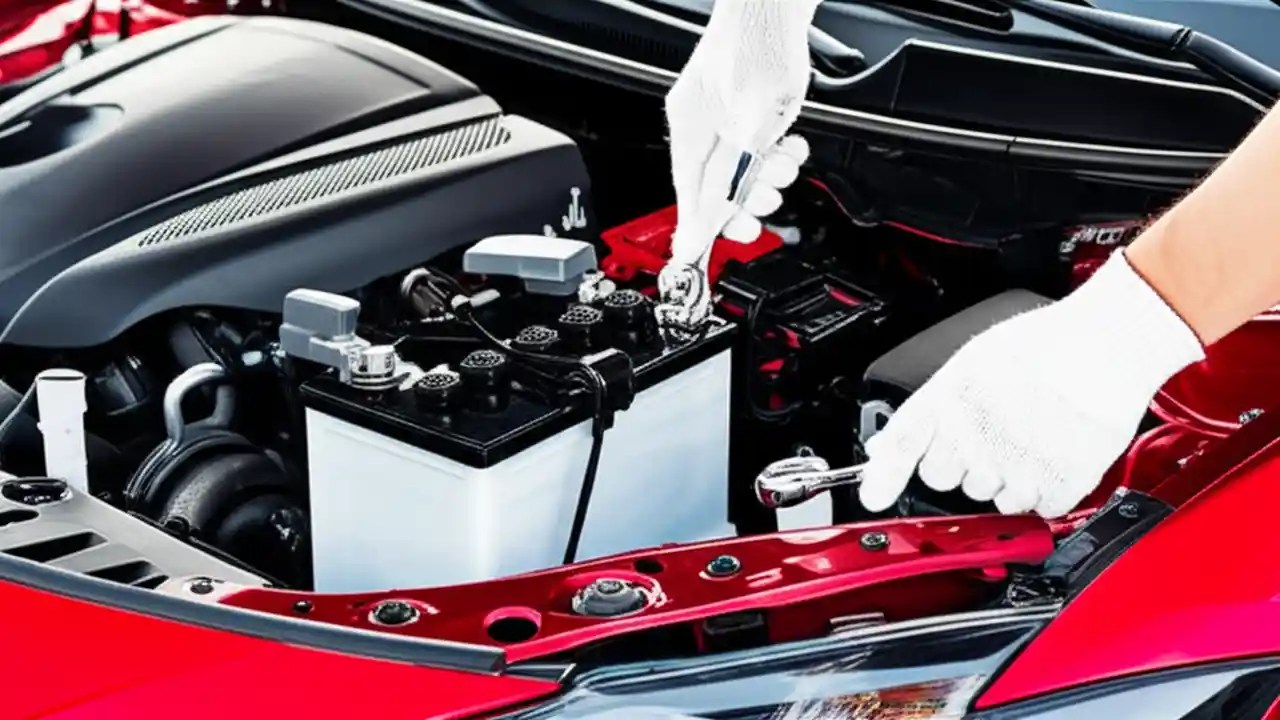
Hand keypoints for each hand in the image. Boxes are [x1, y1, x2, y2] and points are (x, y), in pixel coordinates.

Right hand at [664, 0, 819, 269]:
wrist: (777, 2)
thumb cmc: (761, 46)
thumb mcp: (747, 130)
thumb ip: (722, 184)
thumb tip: (698, 229)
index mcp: (688, 129)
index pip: (688, 197)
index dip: (701, 229)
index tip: (701, 259)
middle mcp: (700, 124)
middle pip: (717, 187)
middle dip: (747, 199)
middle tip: (767, 203)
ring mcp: (723, 116)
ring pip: (743, 169)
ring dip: (770, 174)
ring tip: (784, 159)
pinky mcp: (745, 107)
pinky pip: (758, 148)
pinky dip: (777, 153)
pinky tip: (789, 143)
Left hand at [858, 252, 1204, 517]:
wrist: (1108, 343)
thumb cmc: (1046, 343)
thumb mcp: (971, 363)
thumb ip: (928, 408)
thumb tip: (885, 447)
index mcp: (950, 400)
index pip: (902, 447)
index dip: (883, 476)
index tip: (874, 496)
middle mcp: (976, 437)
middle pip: (945, 478)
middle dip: (962, 463)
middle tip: (993, 433)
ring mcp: (1015, 465)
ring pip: (992, 497)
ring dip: (1007, 478)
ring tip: (1031, 436)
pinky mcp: (1057, 486)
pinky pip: (1038, 508)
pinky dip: (1047, 490)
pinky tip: (1055, 454)